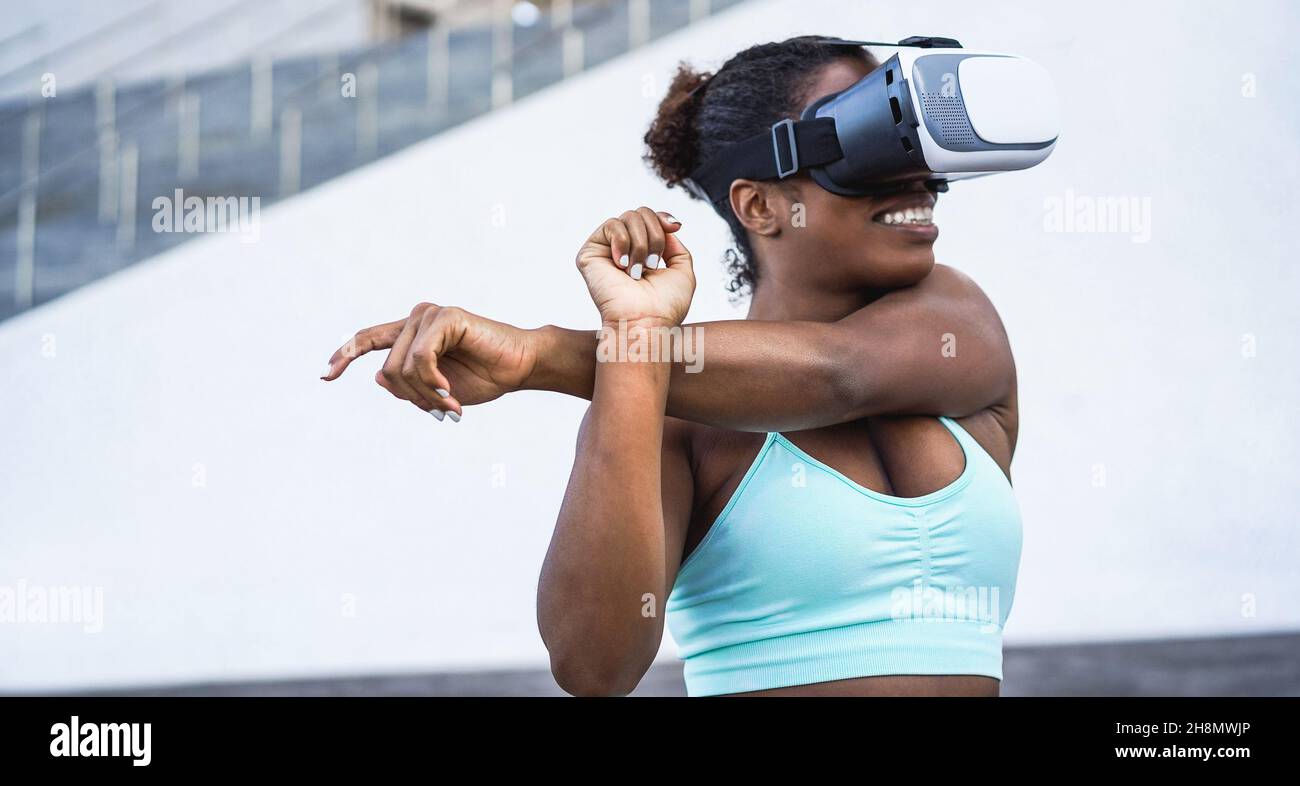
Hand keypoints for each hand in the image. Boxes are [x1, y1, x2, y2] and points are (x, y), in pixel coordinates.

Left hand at [321, 304, 537, 419]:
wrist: (520, 367)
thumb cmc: (483, 377)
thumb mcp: (437, 391)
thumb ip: (407, 385)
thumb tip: (380, 377)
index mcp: (411, 334)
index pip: (367, 340)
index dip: (343, 357)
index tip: (325, 377)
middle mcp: (416, 319)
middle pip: (388, 368)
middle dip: (412, 397)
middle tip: (441, 410)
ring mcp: (430, 315)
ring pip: (402, 367)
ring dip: (425, 394)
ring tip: (450, 403)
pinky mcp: (446, 317)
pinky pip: (420, 357)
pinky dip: (432, 380)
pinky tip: (449, 390)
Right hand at [575, 207, 694, 326]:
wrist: (646, 322)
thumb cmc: (666, 306)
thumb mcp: (682, 271)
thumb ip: (675, 246)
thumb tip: (665, 227)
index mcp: (642, 255)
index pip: (649, 219)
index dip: (662, 218)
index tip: (674, 227)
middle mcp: (624, 251)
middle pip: (641, 213)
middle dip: (655, 235)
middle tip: (653, 264)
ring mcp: (606, 252)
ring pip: (628, 217)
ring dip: (641, 243)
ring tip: (638, 271)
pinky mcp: (590, 254)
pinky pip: (611, 225)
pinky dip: (623, 242)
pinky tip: (623, 266)